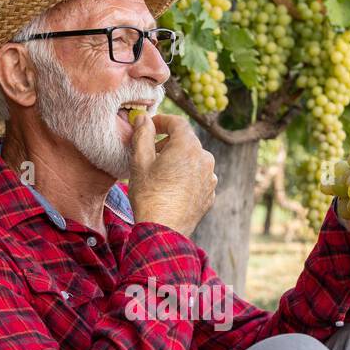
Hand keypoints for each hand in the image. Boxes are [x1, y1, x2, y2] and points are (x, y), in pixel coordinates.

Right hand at [128, 112, 215, 237]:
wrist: (163, 231)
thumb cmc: (149, 196)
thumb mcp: (140, 162)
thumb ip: (142, 135)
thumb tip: (143, 118)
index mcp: (188, 147)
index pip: (178, 122)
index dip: (162, 121)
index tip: (149, 126)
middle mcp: (205, 158)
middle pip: (187, 141)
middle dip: (168, 141)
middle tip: (150, 151)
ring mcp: (210, 177)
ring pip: (193, 159)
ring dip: (178, 159)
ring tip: (160, 172)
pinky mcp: (209, 194)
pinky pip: (198, 176)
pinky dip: (185, 175)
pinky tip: (171, 187)